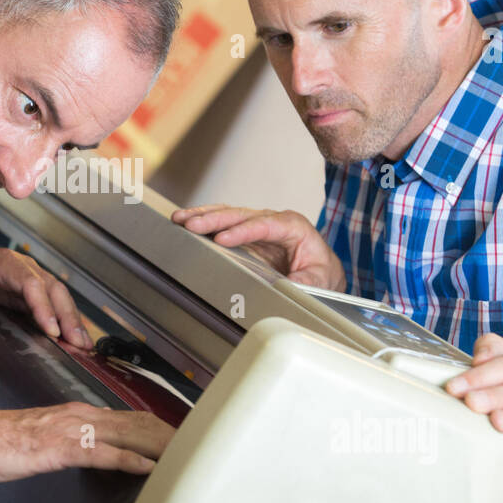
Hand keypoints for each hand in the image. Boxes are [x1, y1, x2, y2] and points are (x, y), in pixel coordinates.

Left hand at [0, 229, 92, 347]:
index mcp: (4, 262)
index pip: (31, 283)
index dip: (43, 307)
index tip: (51, 330)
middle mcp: (23, 267)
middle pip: (53, 289)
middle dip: (67, 316)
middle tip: (77, 343)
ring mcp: (30, 278)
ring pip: (59, 296)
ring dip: (72, 319)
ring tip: (83, 345)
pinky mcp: (30, 291)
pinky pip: (53, 303)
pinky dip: (66, 320)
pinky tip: (75, 338)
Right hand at [0, 402, 175, 481]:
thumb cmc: (3, 440)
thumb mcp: (47, 438)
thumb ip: (75, 439)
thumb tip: (98, 448)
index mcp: (79, 413)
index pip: (132, 418)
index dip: (161, 428)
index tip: (183, 439)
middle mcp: (81, 416)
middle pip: (139, 423)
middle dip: (171, 436)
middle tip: (200, 447)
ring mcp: (73, 430)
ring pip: (128, 434)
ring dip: (159, 446)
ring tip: (186, 456)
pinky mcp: (61, 447)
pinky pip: (102, 452)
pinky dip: (129, 459)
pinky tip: (146, 467)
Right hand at [171, 204, 345, 290]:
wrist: (321, 272)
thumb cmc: (320, 273)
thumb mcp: (319, 280)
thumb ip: (305, 282)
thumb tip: (288, 287)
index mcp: (293, 226)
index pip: (265, 225)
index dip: (242, 231)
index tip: (222, 239)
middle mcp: (273, 220)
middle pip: (241, 215)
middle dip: (215, 219)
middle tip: (191, 224)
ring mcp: (258, 225)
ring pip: (229, 215)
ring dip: (204, 216)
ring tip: (180, 219)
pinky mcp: (246, 234)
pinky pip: (224, 224)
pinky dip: (205, 222)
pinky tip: (187, 222)